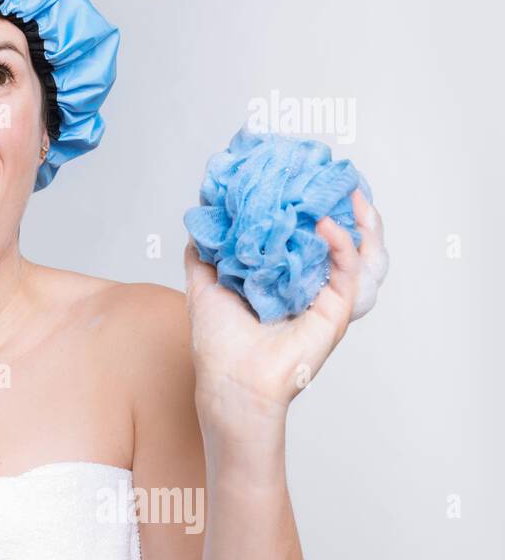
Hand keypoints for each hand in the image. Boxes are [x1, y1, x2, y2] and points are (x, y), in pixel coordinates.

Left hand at [183, 189, 386, 433]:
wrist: (230, 382)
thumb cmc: (218, 344)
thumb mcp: (204, 289)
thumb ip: (203, 257)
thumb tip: (201, 224)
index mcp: (284, 281)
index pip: (308, 237)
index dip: (312, 208)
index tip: (306, 178)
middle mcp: (309, 288)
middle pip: (340, 241)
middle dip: (345, 207)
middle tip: (338, 177)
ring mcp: (325, 299)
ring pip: (356, 252)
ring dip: (360, 219)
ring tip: (351, 191)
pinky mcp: (336, 311)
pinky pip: (347, 271)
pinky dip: (341, 245)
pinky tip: (327, 224)